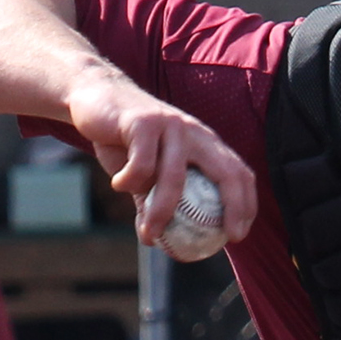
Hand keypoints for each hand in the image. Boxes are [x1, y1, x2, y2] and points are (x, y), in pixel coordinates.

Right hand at [62, 69, 257, 246]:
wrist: (94, 98)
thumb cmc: (125, 141)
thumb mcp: (144, 175)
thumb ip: (153, 201)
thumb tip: (156, 241)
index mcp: (204, 143)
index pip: (239, 173)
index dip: (246, 204)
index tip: (239, 235)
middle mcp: (195, 133)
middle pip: (227, 171)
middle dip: (235, 206)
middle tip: (225, 237)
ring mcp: (171, 125)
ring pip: (175, 176)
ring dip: (162, 211)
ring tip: (150, 234)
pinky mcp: (143, 122)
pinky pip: (141, 164)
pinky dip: (130, 181)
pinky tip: (120, 185)